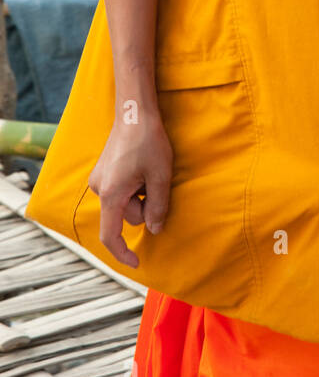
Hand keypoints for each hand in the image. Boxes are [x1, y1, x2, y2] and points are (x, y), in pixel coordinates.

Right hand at [88, 112, 173, 267]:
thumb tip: (154, 229)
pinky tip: (141, 168)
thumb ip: (158, 206)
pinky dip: (134, 186)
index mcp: (111, 194)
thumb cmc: (148, 142)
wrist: (135, 113)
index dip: (123, 253)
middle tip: (157, 183)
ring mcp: (99, 180)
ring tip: (149, 171)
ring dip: (140, 194)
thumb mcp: (160, 176)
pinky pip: (120, 191)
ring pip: (125, 202)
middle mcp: (99, 189)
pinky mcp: (103, 172)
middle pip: (126, 215)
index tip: (136, 263)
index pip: (111, 235)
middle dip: (145, 205)